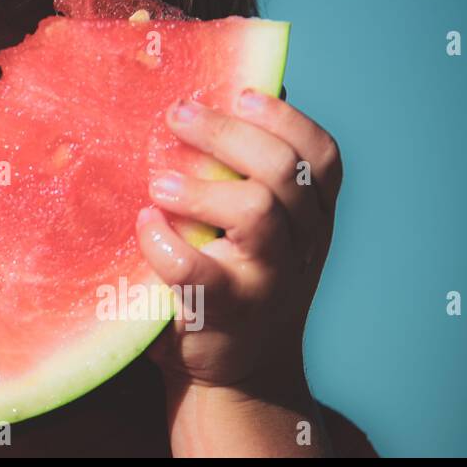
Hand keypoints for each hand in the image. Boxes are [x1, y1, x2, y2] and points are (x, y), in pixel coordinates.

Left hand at [135, 88, 341, 392]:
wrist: (239, 373)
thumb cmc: (239, 277)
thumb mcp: (265, 229)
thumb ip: (251, 173)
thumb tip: (226, 97)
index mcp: (313, 217)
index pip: (320, 157)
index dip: (285, 118)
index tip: (240, 94)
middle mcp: (301, 246)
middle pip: (283, 173)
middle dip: (228, 134)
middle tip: (177, 115)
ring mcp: (268, 281)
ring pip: (257, 212)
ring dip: (202, 187)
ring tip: (159, 182)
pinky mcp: (226, 313)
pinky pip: (197, 270)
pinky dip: (164, 241)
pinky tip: (145, 224)